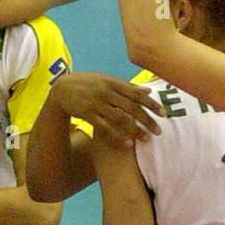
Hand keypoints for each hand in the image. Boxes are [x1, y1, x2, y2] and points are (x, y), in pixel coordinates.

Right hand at [48, 72, 162, 143]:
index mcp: (113, 83)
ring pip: (119, 118)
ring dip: (134, 129)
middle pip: (131, 107)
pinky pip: (104, 127)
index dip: (151, 104)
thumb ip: (126, 86)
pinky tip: (127, 143)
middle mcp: (106, 92)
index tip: (163, 114)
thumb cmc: (87, 84)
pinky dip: (117, 136)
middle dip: (146, 120)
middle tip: (158, 131)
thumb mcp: (106, 80)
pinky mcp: (87, 114)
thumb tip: (148, 90)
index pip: (137, 93)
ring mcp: (96, 103)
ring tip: (145, 139)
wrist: (61, 88)